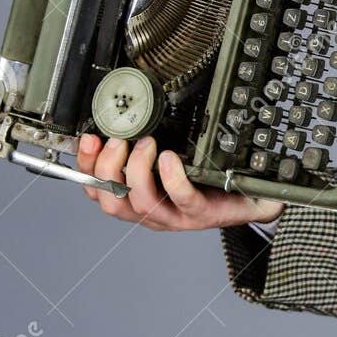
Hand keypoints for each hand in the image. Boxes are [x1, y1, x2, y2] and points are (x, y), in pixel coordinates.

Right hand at [77, 132, 283, 229]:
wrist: (250, 197)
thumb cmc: (208, 180)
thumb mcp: (171, 160)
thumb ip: (145, 147)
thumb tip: (122, 120)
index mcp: (137, 197)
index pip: (97, 190)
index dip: (86, 167)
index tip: (89, 140)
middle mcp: (151, 210)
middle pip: (111, 201)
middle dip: (107, 169)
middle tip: (118, 142)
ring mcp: (175, 215)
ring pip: (141, 203)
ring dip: (137, 169)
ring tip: (146, 144)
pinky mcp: (201, 213)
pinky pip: (181, 199)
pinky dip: (171, 178)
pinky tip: (170, 158)